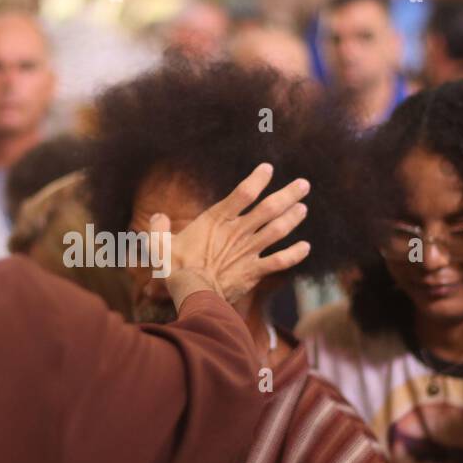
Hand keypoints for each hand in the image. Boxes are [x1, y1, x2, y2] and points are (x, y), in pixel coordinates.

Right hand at [156, 163, 310, 309]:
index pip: (243, 192)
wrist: (193, 294)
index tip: (268, 168)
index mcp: (217, 220)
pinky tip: (305, 248)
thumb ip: (158, 229)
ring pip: (278, 230)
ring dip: (293, 218)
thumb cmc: (176, 269)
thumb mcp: (160, 246)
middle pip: (269, 208)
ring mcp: (249, 251)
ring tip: (303, 208)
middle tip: (303, 184)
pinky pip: (280, 261)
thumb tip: (157, 217)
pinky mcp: (255, 271)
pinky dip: (295, 254)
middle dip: (288, 194)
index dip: (258, 178)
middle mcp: (238, 231)